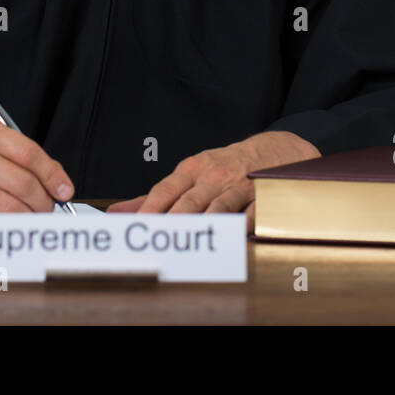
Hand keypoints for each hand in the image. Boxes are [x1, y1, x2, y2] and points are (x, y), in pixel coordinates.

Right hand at [0, 118, 75, 224]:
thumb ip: (23, 158)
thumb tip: (60, 187)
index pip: (29, 154)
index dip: (53, 176)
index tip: (65, 191)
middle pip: (23, 183)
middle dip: (44, 202)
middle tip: (48, 209)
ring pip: (10, 208)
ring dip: (29, 218)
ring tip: (31, 217)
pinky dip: (7, 228)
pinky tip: (9, 224)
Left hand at [106, 131, 319, 232]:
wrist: (276, 149)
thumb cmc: (228, 165)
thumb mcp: (192, 172)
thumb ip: (156, 196)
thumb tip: (118, 212)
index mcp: (193, 169)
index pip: (165, 190)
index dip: (150, 209)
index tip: (136, 227)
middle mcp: (214, 176)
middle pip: (189, 203)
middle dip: (172, 222)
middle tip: (157, 241)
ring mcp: (239, 186)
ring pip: (218, 209)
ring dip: (202, 226)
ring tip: (188, 244)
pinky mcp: (263, 198)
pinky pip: (251, 215)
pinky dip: (241, 227)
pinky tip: (230, 239)